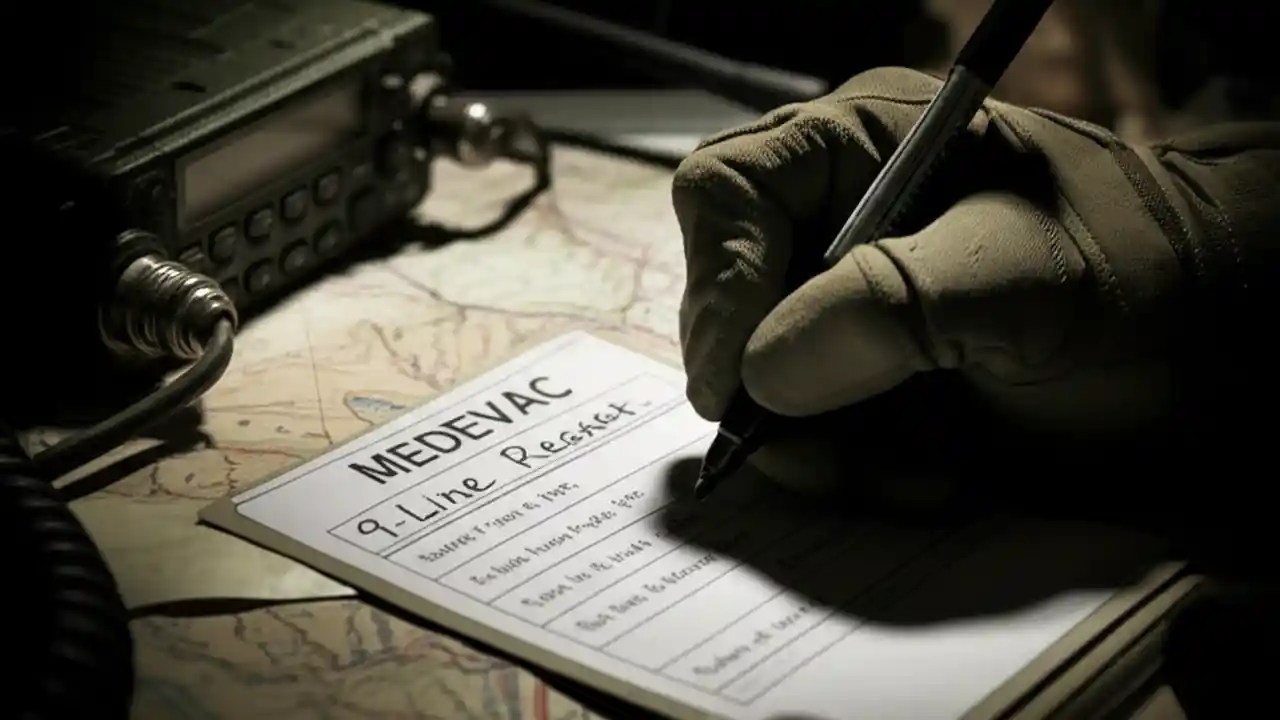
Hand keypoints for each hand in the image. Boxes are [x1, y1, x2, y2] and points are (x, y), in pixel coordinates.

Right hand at [673, 66, 1275, 494]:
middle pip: (728, 298)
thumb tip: (762, 373)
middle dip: (767, 392)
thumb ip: (896, 305)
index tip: (738, 387)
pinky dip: (849, 471)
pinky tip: (922, 479)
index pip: (730, 192)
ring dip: (816, 448)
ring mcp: (844, 305)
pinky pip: (807, 430)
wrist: (1212, 357)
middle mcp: (834, 221)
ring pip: (760, 382)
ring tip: (911, 478)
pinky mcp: (862, 377)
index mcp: (861, 148)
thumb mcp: (1027, 278)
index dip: (716, 285)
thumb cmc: (1136, 282)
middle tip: (826, 461)